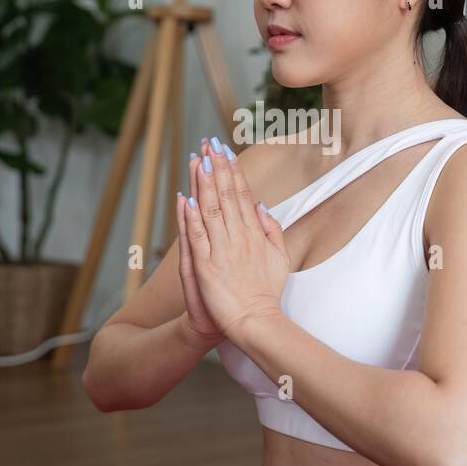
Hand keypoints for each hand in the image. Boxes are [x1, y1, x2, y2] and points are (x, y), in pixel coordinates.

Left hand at [178, 136, 288, 346]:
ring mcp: (221, 251)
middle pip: (225, 196)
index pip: (241, 194)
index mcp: (254, 233)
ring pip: (210, 210)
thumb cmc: (264, 292)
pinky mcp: (205, 266)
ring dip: (202, 184)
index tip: (225, 151)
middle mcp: (238, 237)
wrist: (254, 322)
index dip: (232, 171)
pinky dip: (191, 218)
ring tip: (197, 160)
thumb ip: (271, 229)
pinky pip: (197, 237)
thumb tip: (261, 204)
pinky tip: (186, 198)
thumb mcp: (280, 258)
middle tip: (209, 143)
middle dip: (216, 168)